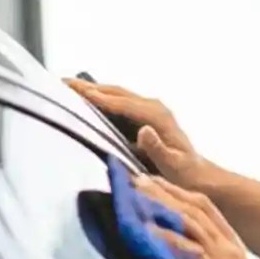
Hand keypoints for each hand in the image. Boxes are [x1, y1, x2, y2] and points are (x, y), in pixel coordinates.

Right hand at [64, 78, 213, 189]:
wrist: (199, 175)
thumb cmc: (185, 174)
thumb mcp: (173, 166)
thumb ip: (158, 149)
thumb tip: (143, 130)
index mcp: (157, 116)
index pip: (121, 103)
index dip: (98, 97)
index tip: (74, 92)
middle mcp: (154, 107)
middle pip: (116, 92)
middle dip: (88, 87)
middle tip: (61, 83)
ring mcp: (150, 109)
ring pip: (116, 94)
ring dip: (93, 89)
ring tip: (67, 86)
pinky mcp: (146, 115)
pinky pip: (119, 101)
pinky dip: (101, 97)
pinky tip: (86, 98)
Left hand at [134, 176, 259, 258]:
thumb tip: (175, 258)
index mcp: (229, 244)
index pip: (203, 207)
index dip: (177, 191)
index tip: (152, 180)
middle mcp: (227, 245)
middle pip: (193, 206)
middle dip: (164, 189)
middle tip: (135, 177)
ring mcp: (224, 258)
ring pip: (190, 220)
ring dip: (162, 203)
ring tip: (136, 192)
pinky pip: (191, 250)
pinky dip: (168, 238)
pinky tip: (147, 230)